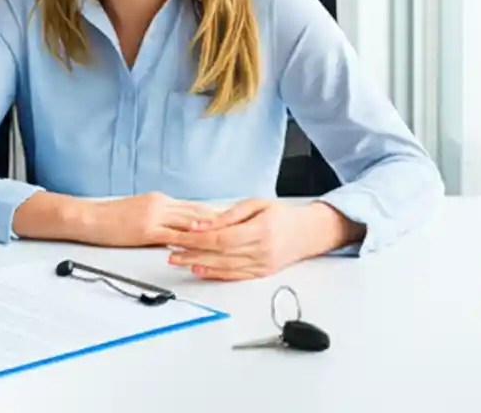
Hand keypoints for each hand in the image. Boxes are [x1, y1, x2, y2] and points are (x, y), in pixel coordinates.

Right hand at [80, 192, 218, 246]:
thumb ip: (159, 218)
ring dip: (209, 230)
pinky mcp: (147, 230)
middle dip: (218, 220)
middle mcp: (161, 204)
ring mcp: (155, 216)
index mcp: (160, 200)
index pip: (192, 206)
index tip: (230, 218)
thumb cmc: (110, 218)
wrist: (90, 218)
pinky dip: (189, 241)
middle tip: (239, 227)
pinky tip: (201, 246)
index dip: (213, 212)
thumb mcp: (139, 212)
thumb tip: (176, 229)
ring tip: (229, 237)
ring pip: (189, 223)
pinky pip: (173, 236)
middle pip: (196, 212)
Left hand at [164, 199, 363, 280]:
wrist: (308, 233)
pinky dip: (215, 274)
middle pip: (219, 254)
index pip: (221, 238)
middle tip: (171, 252)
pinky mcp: (261, 273)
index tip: (181, 236)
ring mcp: (261, 264)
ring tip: (178, 261)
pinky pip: (234, 276)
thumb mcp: (256, 204)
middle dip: (192, 253)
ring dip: (198, 265)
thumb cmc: (281, 215)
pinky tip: (199, 270)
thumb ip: (228, 215)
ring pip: (224, 267)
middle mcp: (261, 251)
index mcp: (260, 230)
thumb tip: (202, 223)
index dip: (199, 239)